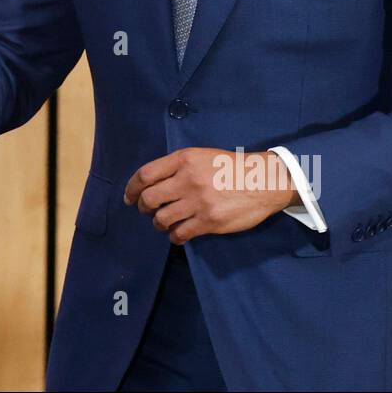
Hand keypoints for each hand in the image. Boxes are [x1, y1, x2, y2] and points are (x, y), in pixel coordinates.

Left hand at [122, 148, 299, 244]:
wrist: (262, 181)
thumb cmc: (230, 167)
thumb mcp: (202, 156)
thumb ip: (178, 166)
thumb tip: (152, 183)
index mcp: (184, 160)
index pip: (145, 175)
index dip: (132, 188)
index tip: (129, 196)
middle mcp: (188, 180)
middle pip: (149, 199)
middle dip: (142, 208)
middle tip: (146, 210)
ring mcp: (198, 202)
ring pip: (162, 219)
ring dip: (158, 223)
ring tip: (164, 222)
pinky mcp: (209, 221)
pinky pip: (180, 234)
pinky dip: (174, 236)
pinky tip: (178, 234)